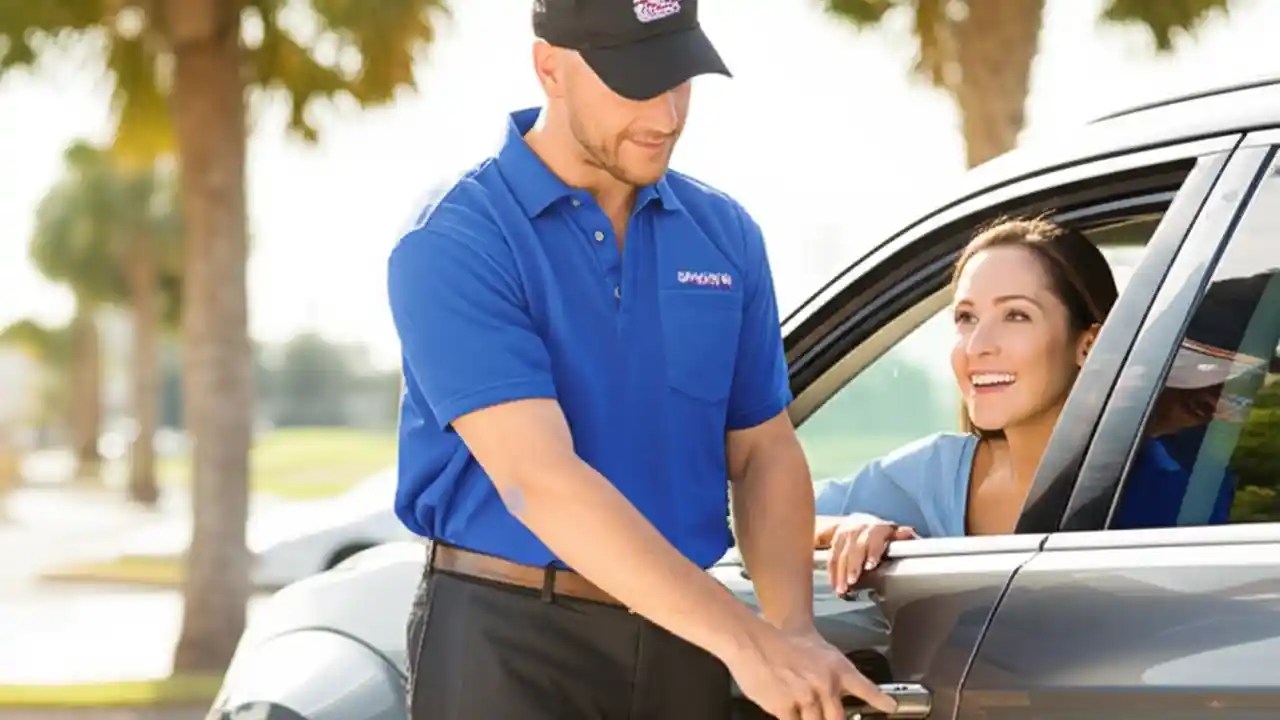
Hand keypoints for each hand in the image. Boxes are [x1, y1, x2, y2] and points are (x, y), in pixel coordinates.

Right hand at [723, 625, 896, 719]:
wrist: (754, 641)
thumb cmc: (783, 643)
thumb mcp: (818, 652)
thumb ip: (831, 675)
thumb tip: (837, 695)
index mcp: (837, 668)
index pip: (866, 688)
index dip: (881, 701)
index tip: (890, 707)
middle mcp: (825, 685)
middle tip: (829, 715)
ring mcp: (806, 698)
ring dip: (810, 718)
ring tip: (803, 704)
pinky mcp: (785, 708)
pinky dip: (792, 718)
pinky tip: (789, 710)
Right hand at [828, 515, 916, 595]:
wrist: (860, 523)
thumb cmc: (881, 534)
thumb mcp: (894, 533)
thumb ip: (901, 536)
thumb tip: (908, 532)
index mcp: (877, 527)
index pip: (873, 538)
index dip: (871, 552)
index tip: (869, 566)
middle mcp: (859, 528)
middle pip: (854, 547)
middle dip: (852, 566)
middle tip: (852, 582)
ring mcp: (845, 534)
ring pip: (840, 553)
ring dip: (839, 573)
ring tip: (841, 590)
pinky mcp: (834, 541)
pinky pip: (831, 557)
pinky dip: (832, 572)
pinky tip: (834, 584)